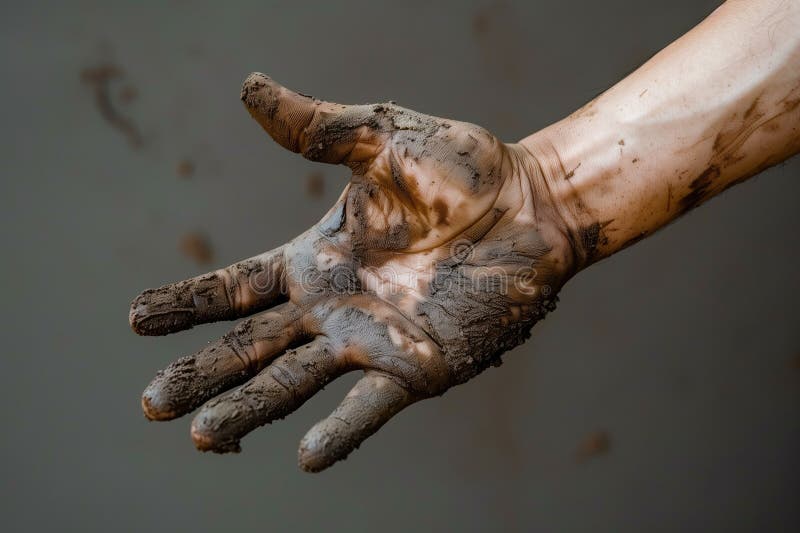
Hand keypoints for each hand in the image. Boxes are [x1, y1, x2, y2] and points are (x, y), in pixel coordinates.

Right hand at [130, 73, 580, 471]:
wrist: (534, 203)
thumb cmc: (461, 170)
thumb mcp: (381, 139)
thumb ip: (316, 128)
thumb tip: (249, 87)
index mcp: (316, 260)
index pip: (237, 287)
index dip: (187, 303)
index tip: (136, 318)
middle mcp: (334, 308)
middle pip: (252, 347)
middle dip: (202, 374)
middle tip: (152, 402)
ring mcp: (372, 341)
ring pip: (296, 383)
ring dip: (250, 410)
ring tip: (205, 435)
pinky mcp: (418, 366)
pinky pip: (371, 406)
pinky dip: (340, 431)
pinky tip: (307, 458)